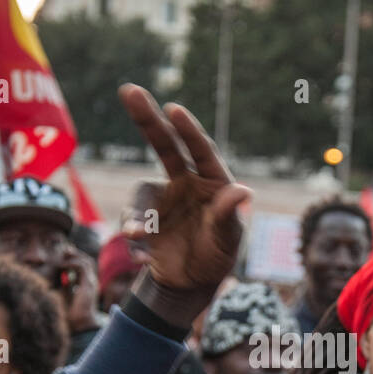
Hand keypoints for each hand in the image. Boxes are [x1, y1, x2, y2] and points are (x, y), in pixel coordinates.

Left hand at [59, 246, 99, 332]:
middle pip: (86, 262)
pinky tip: (63, 264)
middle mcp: (91, 283)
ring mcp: (91, 283)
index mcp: (87, 286)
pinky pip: (82, 267)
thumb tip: (59, 277)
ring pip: (86, 262)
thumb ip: (65, 286)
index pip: (84, 267)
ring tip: (64, 253)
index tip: (62, 256)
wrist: (81, 326)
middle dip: (75, 254)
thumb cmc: (72, 315)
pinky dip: (72, 263)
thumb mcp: (66, 296)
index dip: (74, 260)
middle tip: (64, 249)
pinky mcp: (88, 284)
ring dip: (74, 256)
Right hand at [118, 85, 249, 293]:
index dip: (187, 130)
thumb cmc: (218, 256)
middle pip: (163, 144)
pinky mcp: (142, 217)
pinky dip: (133, 233)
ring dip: (139, 212)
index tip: (173, 109)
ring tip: (141, 235)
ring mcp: (161, 197)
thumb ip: (229, 215)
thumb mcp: (227, 239)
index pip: (200, 150)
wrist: (191, 283)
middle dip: (146, 117)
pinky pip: (131, 218)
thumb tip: (243, 190)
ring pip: (141, 192)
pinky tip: (142, 252)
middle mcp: (185, 181)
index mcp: (212, 180)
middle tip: (129, 90)